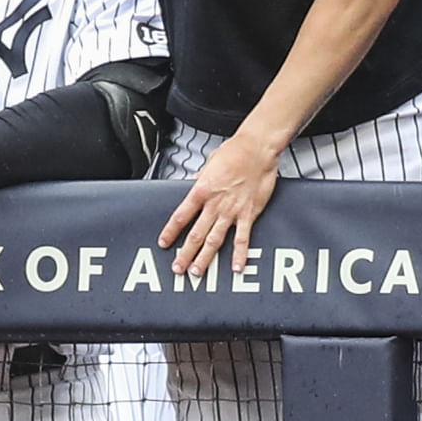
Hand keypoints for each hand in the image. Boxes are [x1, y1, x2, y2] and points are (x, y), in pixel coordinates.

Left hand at [158, 130, 281, 278]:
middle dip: (185, 253)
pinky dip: (240, 254)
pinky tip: (236, 267)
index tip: (164, 242)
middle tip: (177, 267)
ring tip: (196, 272)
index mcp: (201, 190)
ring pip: (214, 240)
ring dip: (204, 258)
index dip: (171, 231)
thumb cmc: (235, 152)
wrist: (257, 148)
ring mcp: (232, 211)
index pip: (181, 215)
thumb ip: (200, 179)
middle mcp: (215, 203)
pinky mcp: (249, 214)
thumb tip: (192, 184)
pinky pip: (242, 238)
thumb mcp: (209, 164)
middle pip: (195, 234)